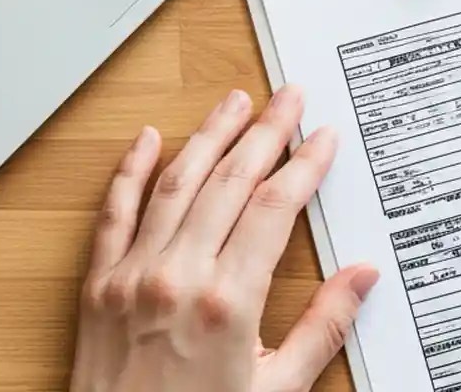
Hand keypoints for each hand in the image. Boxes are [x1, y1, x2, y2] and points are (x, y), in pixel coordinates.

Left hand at [71, 86, 378, 391]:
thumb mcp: (277, 389)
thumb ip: (323, 328)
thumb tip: (363, 277)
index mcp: (229, 301)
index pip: (275, 208)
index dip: (305, 165)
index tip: (324, 137)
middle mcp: (179, 276)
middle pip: (230, 182)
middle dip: (266, 132)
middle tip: (289, 98)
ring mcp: (133, 275)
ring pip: (177, 184)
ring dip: (209, 136)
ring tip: (235, 102)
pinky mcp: (98, 285)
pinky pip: (114, 213)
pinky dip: (130, 171)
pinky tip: (148, 139)